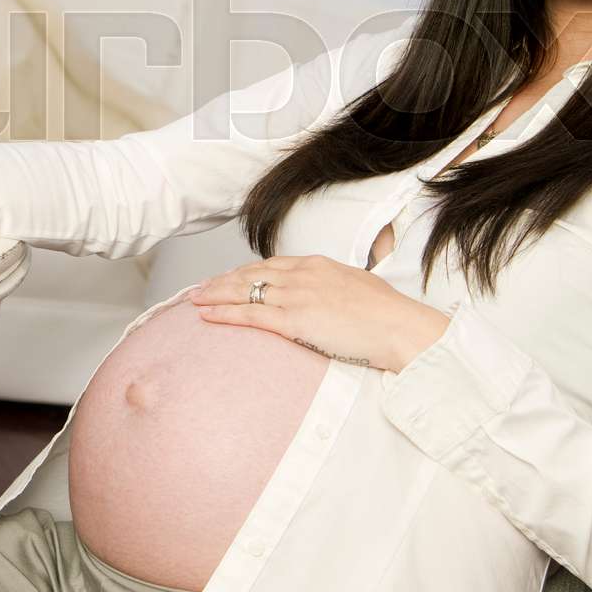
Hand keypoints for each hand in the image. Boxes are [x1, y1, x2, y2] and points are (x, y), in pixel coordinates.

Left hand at [187, 255, 450, 371]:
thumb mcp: (359, 286)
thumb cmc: (387, 313)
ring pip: (244, 291)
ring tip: (194, 300)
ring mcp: (295, 296)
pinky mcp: (293, 320)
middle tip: (201, 288)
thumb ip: (338, 286)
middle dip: (222, 281)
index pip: (270, 265)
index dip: (245, 272)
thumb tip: (334, 294)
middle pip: (250, 274)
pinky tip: (207, 316)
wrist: (398, 326)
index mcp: (316, 265)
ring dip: (215, 296)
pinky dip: (225, 314)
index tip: (229, 278)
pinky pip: (250, 315)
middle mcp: (301, 275)